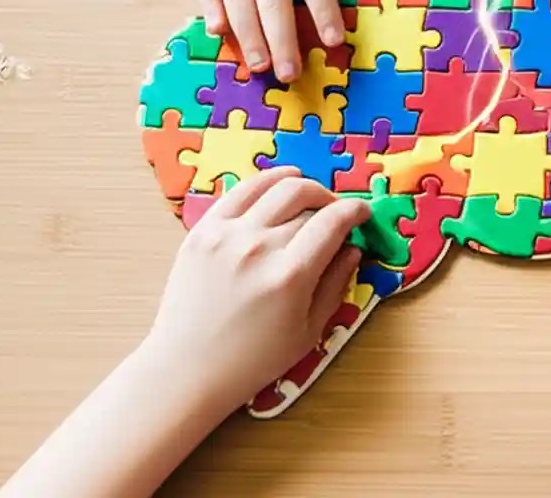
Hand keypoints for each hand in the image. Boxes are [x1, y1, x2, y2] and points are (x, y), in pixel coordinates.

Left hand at [148, 166, 371, 408]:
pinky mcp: (202, 230)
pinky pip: (240, 190)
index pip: (333, 221)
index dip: (355, 211)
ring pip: (277, 186)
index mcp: (290, 276)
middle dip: (331, 201)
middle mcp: (258, 247)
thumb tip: (354, 249)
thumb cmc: (253, 360)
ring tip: (311, 197)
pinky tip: (278, 186)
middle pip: (307, 200)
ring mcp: (226, 234)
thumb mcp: (308, 332)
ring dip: (303, 184)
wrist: (187, 368)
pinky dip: (266, 181)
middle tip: (337, 213)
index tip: (363, 213)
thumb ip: (335, 285)